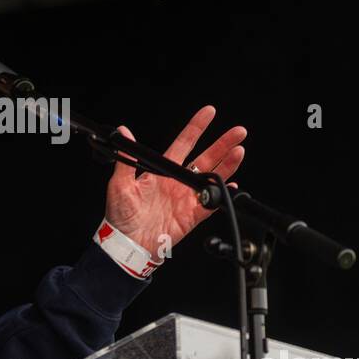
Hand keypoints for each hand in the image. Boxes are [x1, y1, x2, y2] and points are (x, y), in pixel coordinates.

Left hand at [104, 106, 246, 257]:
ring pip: (212, 177)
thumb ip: (125, 159)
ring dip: (227, 164)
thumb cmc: (120, 216)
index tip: (208, 113)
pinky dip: (221, 194)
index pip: (183, 144)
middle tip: (238, 131)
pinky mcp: (191, 216)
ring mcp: (186, 198)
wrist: (127, 245)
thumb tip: (123, 133)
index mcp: (161, 172)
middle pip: (205, 158)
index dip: (196, 128)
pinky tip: (232, 185)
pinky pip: (211, 204)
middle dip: (222, 144)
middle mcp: (176, 183)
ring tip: (239, 151)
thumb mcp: (119, 184)